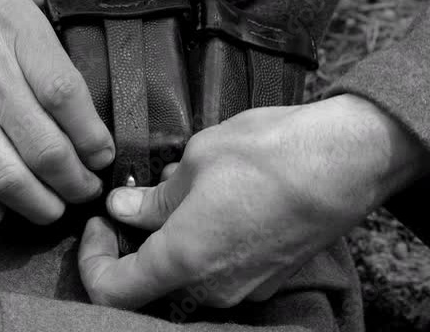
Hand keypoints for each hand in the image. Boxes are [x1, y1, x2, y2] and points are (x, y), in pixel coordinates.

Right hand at [0, 0, 114, 226]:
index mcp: (10, 29)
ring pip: (10, 179)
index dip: (94, 135)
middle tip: (86, 189)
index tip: (103, 151)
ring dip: (42, 206)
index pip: (69, 95)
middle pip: (48, 149)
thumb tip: (85, 6)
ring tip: (54, 208)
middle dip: (78, 182)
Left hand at [79, 94, 428, 308]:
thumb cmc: (270, 153)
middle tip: (133, 200)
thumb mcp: (195, 159)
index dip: (92, 261)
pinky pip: (217, 269)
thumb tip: (121, 209)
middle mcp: (211, 287)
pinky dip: (201, 243)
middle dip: (132, 245)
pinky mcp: (267, 279)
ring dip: (168, 240)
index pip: (111, 290)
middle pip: (148, 283)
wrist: (350, 160)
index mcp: (184, 258)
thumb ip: (153, 197)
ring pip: (183, 274)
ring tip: (177, 189)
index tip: (99, 224)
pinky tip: (212, 200)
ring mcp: (243, 289)